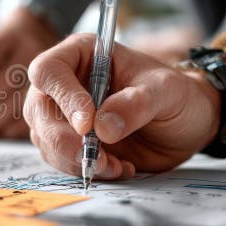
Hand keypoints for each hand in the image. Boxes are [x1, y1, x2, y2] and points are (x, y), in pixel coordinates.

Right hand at [23, 33, 220, 178]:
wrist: (186, 125)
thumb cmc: (176, 95)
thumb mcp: (166, 90)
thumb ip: (136, 104)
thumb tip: (102, 127)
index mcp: (81, 55)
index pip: (48, 71)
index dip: (62, 98)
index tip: (87, 124)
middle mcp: (65, 83)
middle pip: (38, 111)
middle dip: (64, 141)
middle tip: (98, 158)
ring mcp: (62, 115)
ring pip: (46, 140)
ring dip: (76, 160)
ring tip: (116, 164)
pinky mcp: (70, 143)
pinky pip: (61, 160)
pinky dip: (86, 170)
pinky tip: (117, 167)